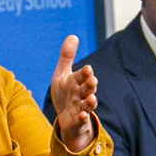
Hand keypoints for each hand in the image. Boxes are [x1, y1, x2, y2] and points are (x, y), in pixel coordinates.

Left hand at [50, 36, 97, 150]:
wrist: (66, 116)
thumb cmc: (65, 93)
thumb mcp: (62, 74)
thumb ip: (67, 57)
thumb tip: (73, 36)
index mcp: (77, 81)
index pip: (82, 75)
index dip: (85, 73)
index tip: (88, 69)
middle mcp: (81, 94)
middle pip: (88, 89)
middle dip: (90, 85)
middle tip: (93, 81)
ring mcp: (81, 107)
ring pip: (88, 104)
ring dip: (90, 102)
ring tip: (91, 99)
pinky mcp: (78, 119)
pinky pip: (81, 119)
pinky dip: (82, 117)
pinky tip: (81, 115)